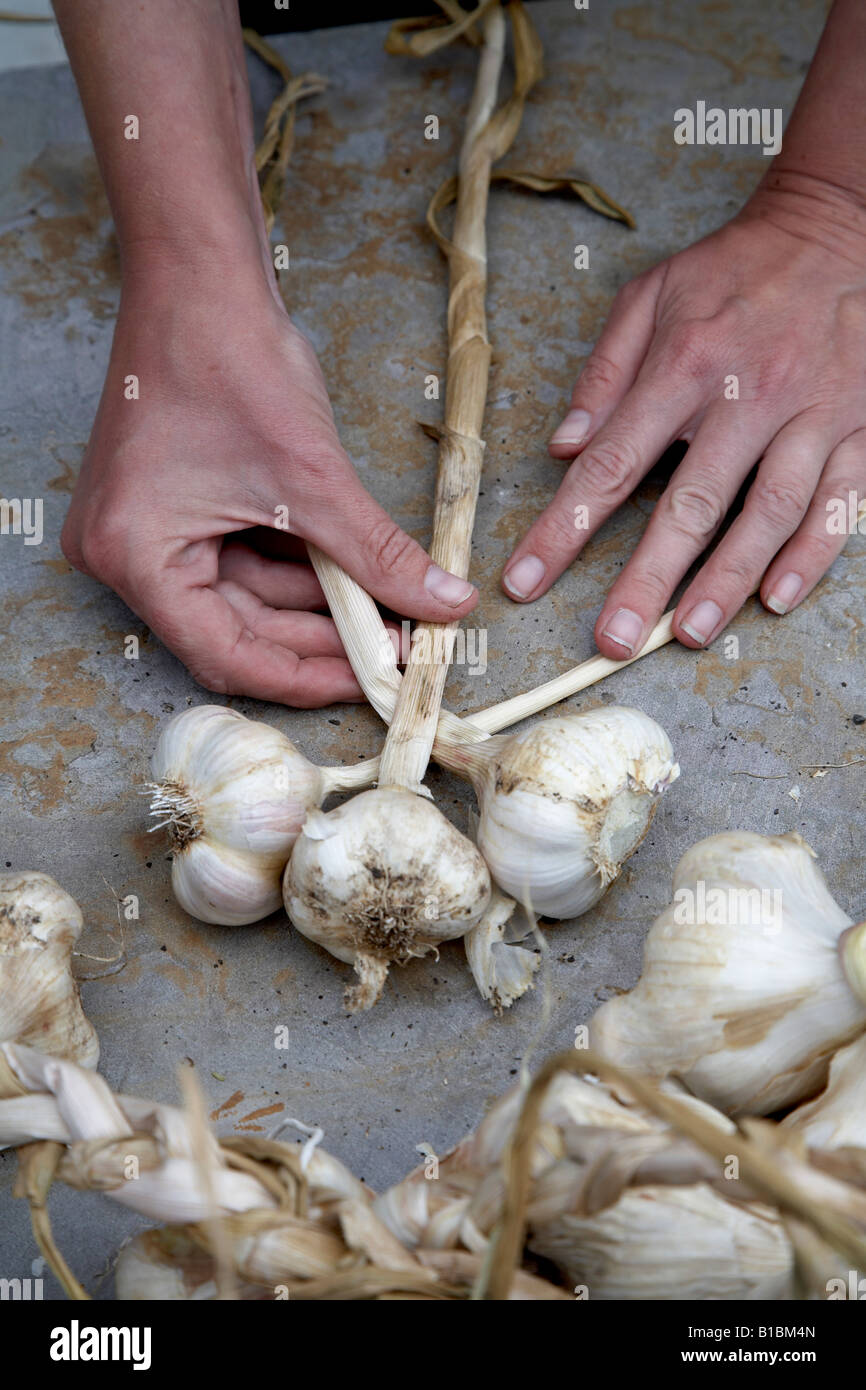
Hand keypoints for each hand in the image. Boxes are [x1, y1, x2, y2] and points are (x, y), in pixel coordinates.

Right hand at [61, 258, 477, 704]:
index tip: (372, 681)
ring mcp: (149, 531)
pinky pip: (244, 559)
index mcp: (135, 555)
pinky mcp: (176, 509)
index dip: (306, 676)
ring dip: (319, 603)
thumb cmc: (229, 356)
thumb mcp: (315, 475)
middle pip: (237, 630)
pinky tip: (357, 577)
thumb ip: (381, 554)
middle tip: (396, 647)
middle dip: (323, 637)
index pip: (224, 655)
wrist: (201, 275)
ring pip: (248, 596)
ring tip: (392, 612)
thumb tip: (445, 604)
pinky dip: (301, 568)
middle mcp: (127, 554)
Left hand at [502, 177, 865, 656]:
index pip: (611, 463)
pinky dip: (809, 556)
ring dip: (726, 580)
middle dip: (647, 579)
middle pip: (691, 503)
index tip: (525, 583)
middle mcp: (751, 394)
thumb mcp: (652, 297)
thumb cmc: (733, 272)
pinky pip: (841, 503)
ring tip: (686, 633)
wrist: (838, 229)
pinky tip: (774, 600)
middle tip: (612, 640)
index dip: (564, 530)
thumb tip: (561, 449)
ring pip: (769, 512)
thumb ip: (603, 375)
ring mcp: (813, 414)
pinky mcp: (862, 425)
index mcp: (686, 363)